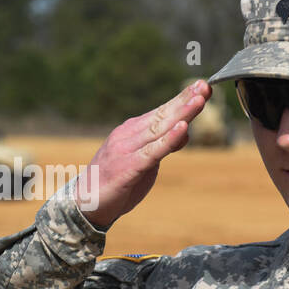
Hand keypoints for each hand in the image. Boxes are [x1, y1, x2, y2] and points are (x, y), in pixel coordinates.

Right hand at [75, 80, 209, 229]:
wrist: (83, 204)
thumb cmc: (114, 183)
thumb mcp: (142, 161)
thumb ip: (161, 145)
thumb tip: (184, 130)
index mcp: (130, 131)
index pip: (161, 112)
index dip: (182, 99)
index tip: (202, 86)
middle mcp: (128, 135)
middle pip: (162, 115)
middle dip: (185, 100)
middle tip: (205, 85)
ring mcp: (126, 150)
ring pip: (159, 128)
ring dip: (181, 113)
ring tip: (199, 100)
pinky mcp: (127, 168)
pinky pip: (152, 152)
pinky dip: (168, 139)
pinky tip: (182, 128)